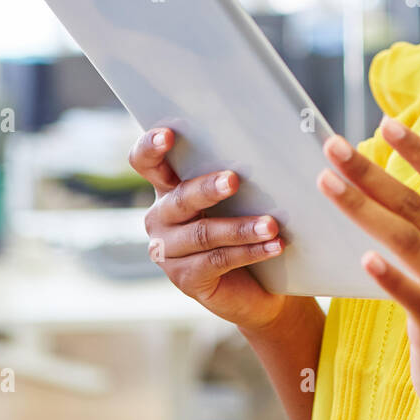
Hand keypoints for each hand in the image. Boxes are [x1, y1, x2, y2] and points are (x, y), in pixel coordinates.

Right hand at [131, 127, 292, 333]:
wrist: (257, 284)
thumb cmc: (244, 225)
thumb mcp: (236, 198)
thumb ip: (233, 176)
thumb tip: (263, 150)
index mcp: (168, 188)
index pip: (146, 163)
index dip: (150, 148)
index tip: (167, 135)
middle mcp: (160, 218)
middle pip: (179, 199)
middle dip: (207, 189)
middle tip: (233, 180)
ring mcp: (168, 251)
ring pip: (203, 234)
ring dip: (240, 228)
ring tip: (270, 225)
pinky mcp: (185, 279)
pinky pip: (217, 261)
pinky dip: (249, 252)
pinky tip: (273, 246)